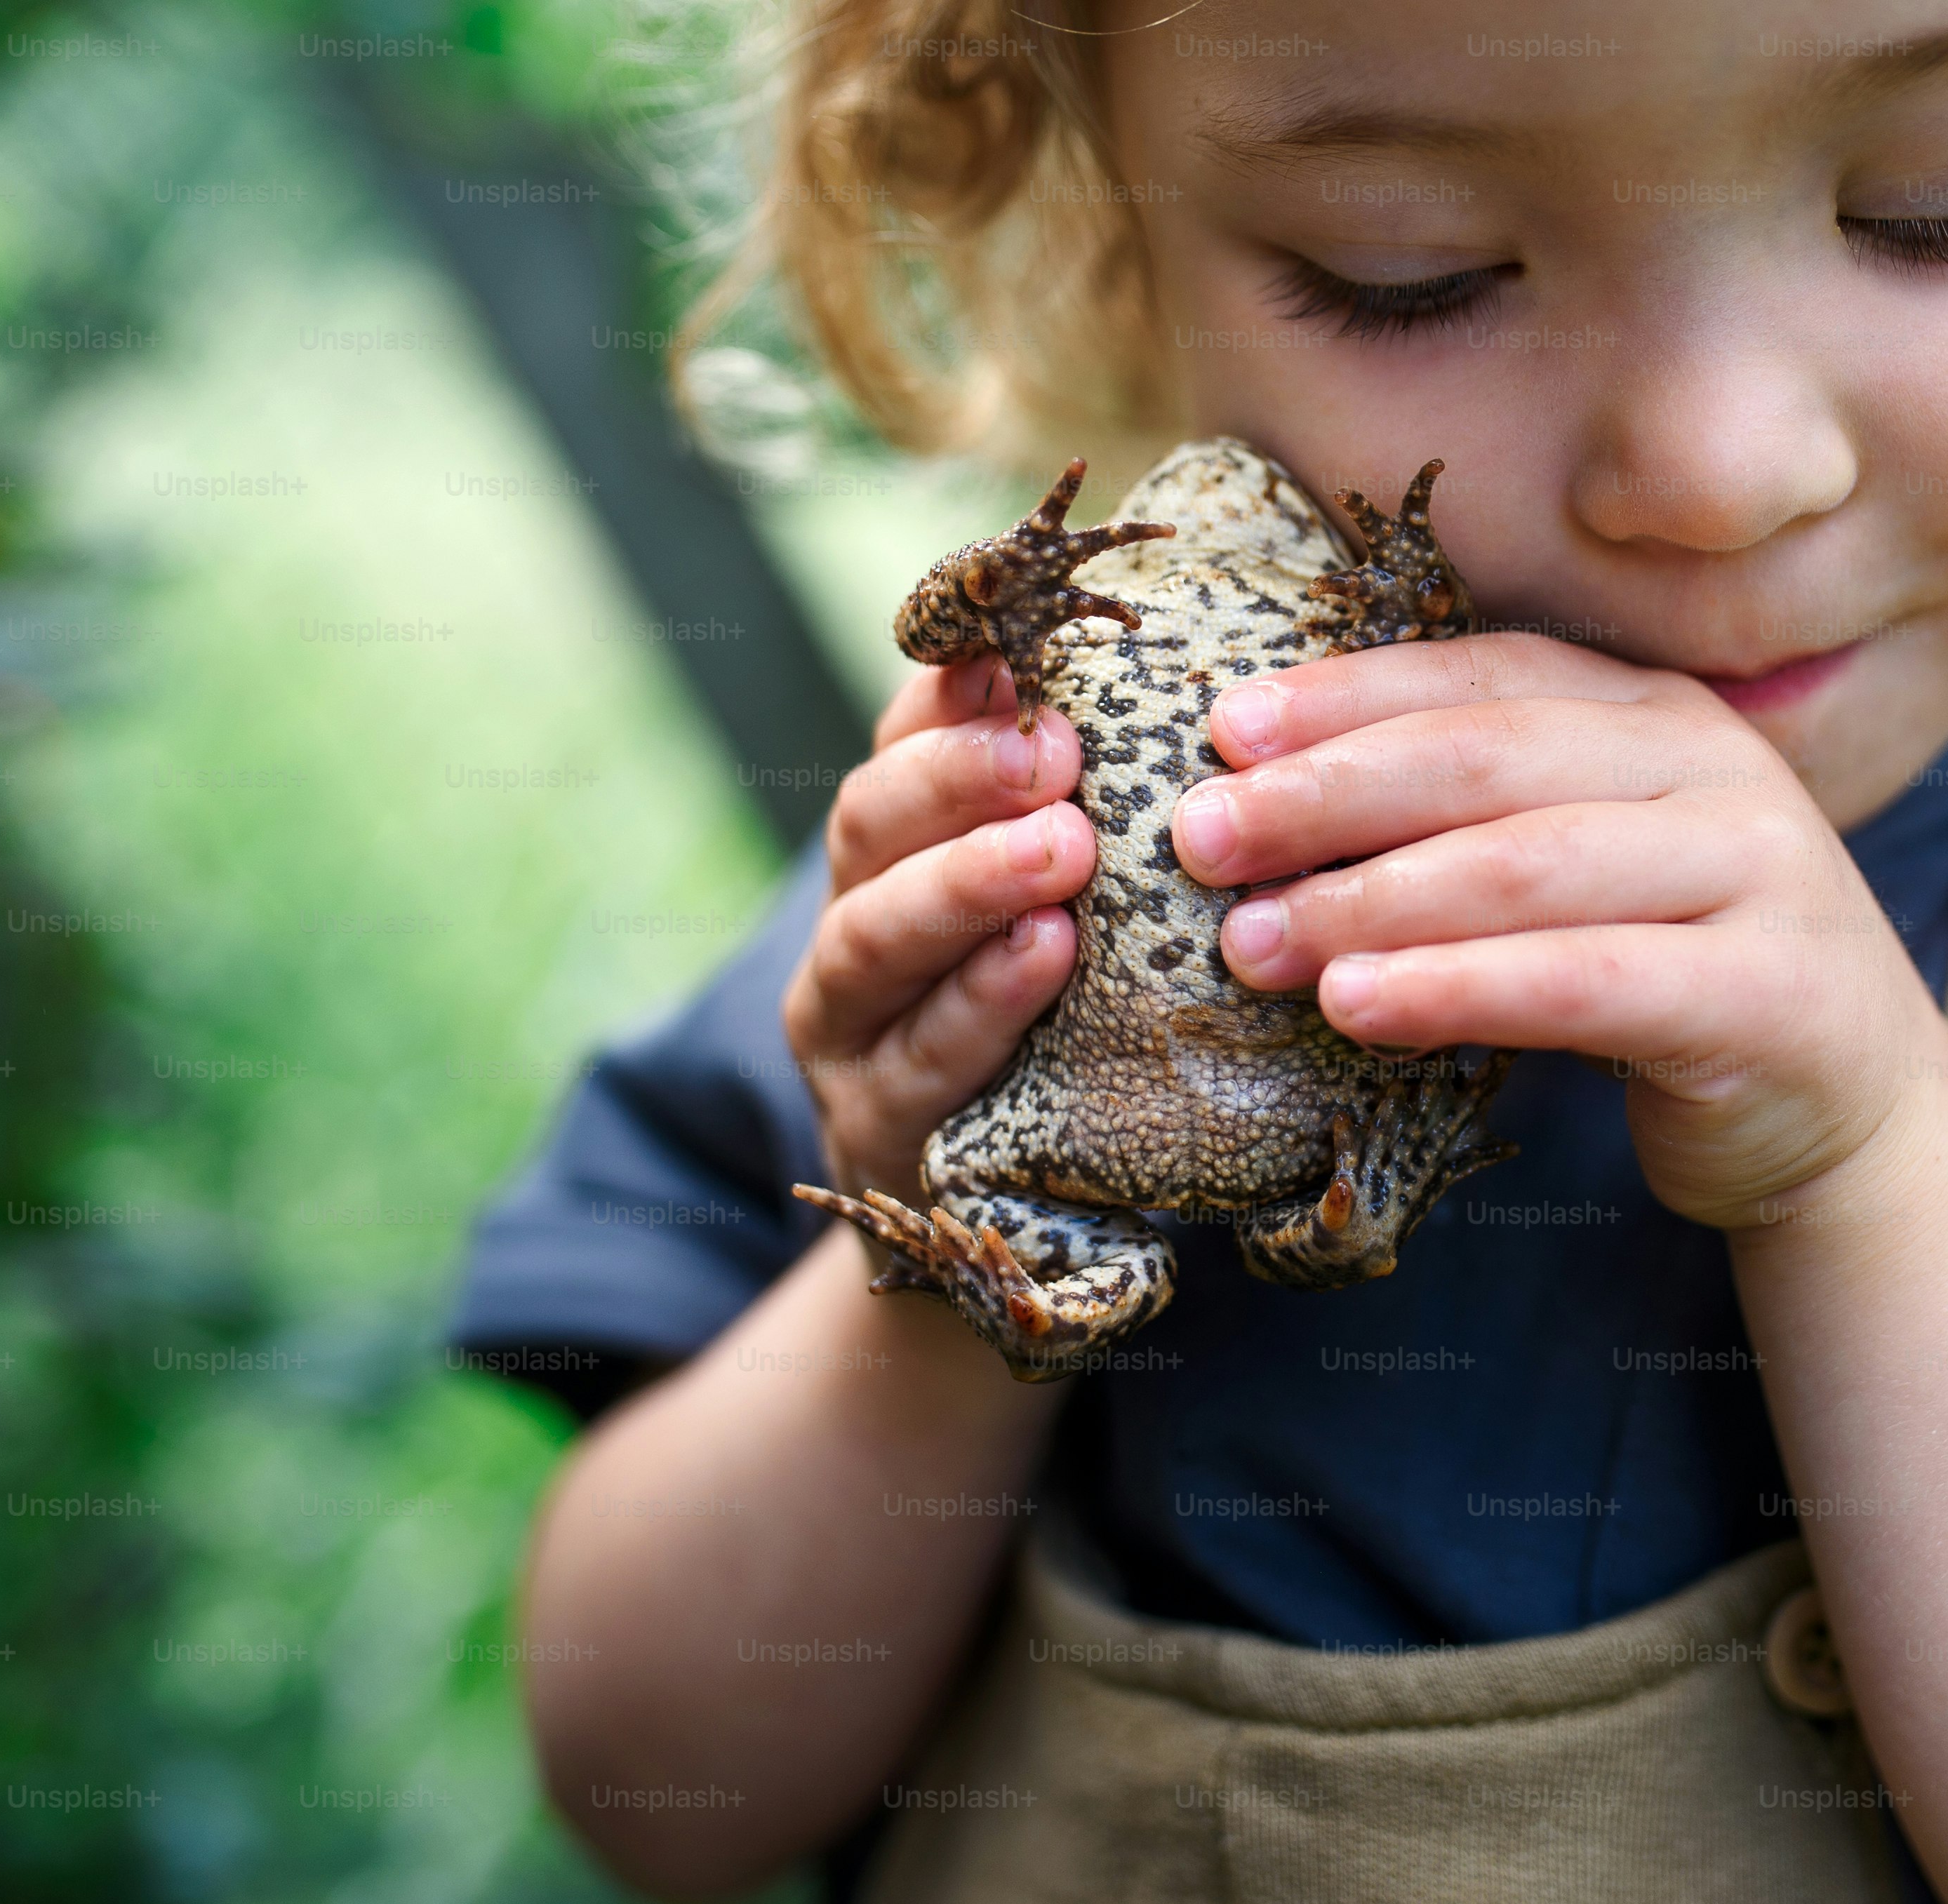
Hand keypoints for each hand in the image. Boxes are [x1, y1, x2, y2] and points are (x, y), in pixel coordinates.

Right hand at [781, 656, 1093, 1205]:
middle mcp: (849, 915)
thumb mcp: (1061, 898)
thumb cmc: (1052, 1018)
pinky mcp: (873, 1119)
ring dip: (968, 881)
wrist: (999, 1204)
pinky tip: (1047, 954)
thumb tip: (1102, 680)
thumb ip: (1063, 799)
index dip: (954, 694)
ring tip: (1062, 849)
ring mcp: (845, 1024)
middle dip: (960, 777)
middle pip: (871, 821)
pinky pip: (922, 1052)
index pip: (900, 741)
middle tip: (1058, 751)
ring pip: (876, 933)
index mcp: (893, 842)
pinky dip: (985, 999)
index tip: (1026, 656)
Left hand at [1169, 632, 1947, 1229]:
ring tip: (1249, 939)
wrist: (1854, 1119)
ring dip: (1372, 899)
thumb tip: (1267, 803)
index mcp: (1660, 716)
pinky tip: (1358, 1007)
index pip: (1486, 677)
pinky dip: (1462, 987)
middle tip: (1199, 836)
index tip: (1221, 728)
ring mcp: (1761, 872)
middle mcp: (1720, 769)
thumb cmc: (1674, 986)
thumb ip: (1478, 823)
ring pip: (1531, 865)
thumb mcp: (1583, 876)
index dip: (1348, 695)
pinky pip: (1588, 979)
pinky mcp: (1773, 992)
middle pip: (1493, 758)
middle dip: (1330, 792)